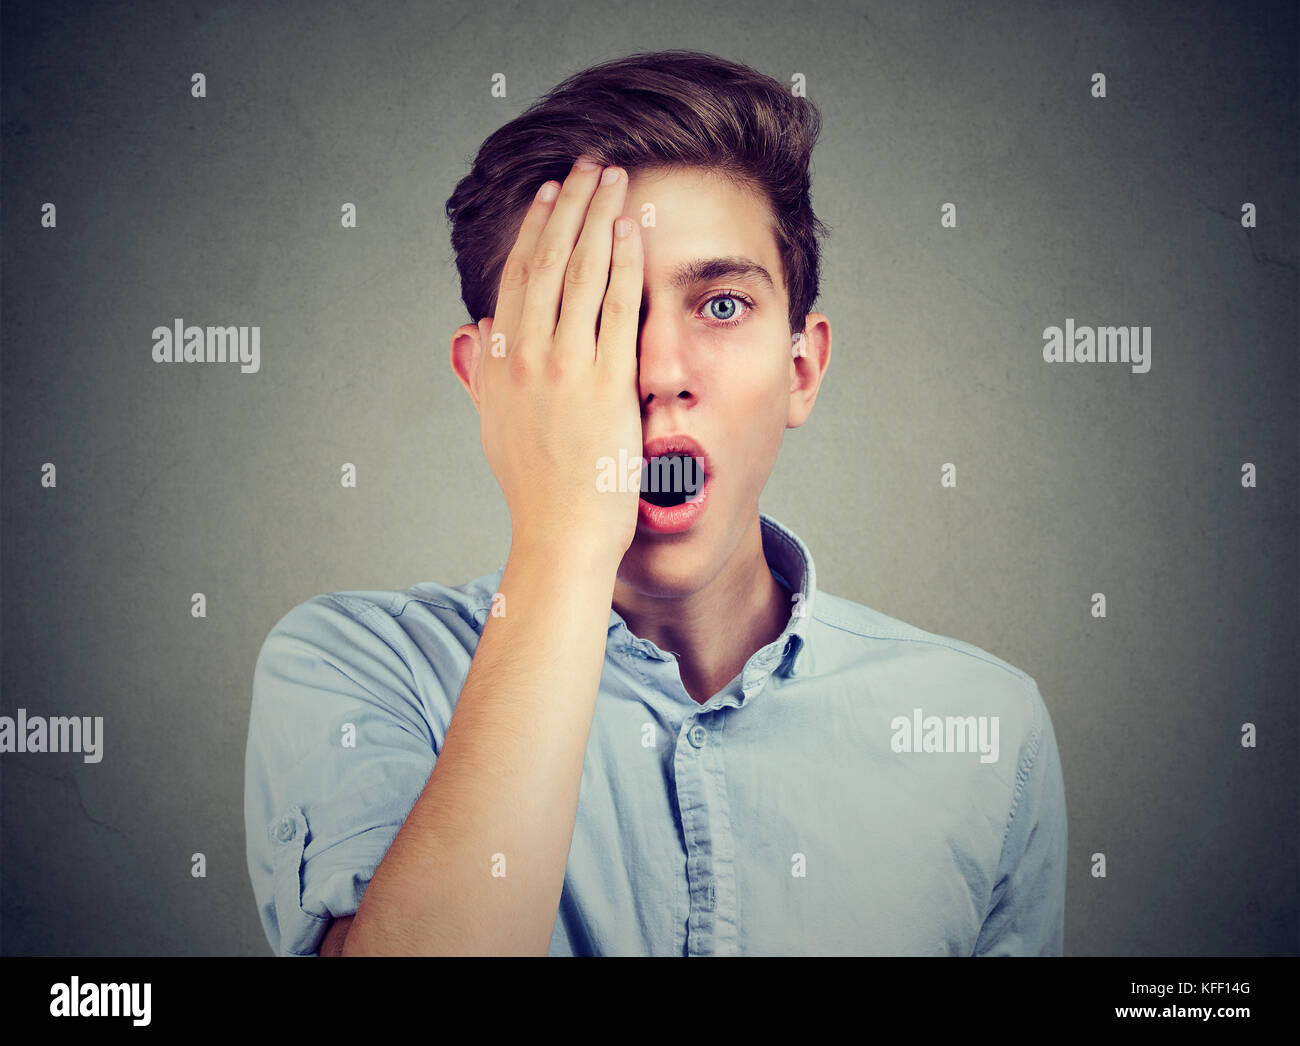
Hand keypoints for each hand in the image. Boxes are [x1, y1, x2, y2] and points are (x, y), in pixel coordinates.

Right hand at [474, 157, 644, 565]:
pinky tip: (631, 229)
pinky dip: (622, 262)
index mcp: (498, 367)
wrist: (560, 536)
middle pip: (545, 261)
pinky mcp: (604, 382)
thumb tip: (474, 336)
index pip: (515, 281)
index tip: (548, 198)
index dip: (533, 232)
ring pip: (578, 272)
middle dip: (567, 207)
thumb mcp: (495, 427)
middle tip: (585, 166)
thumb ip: (485, 376)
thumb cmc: (537, 492)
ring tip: (612, 178)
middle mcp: (524, 358)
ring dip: (596, 217)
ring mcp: (564, 367)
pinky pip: (614, 307)